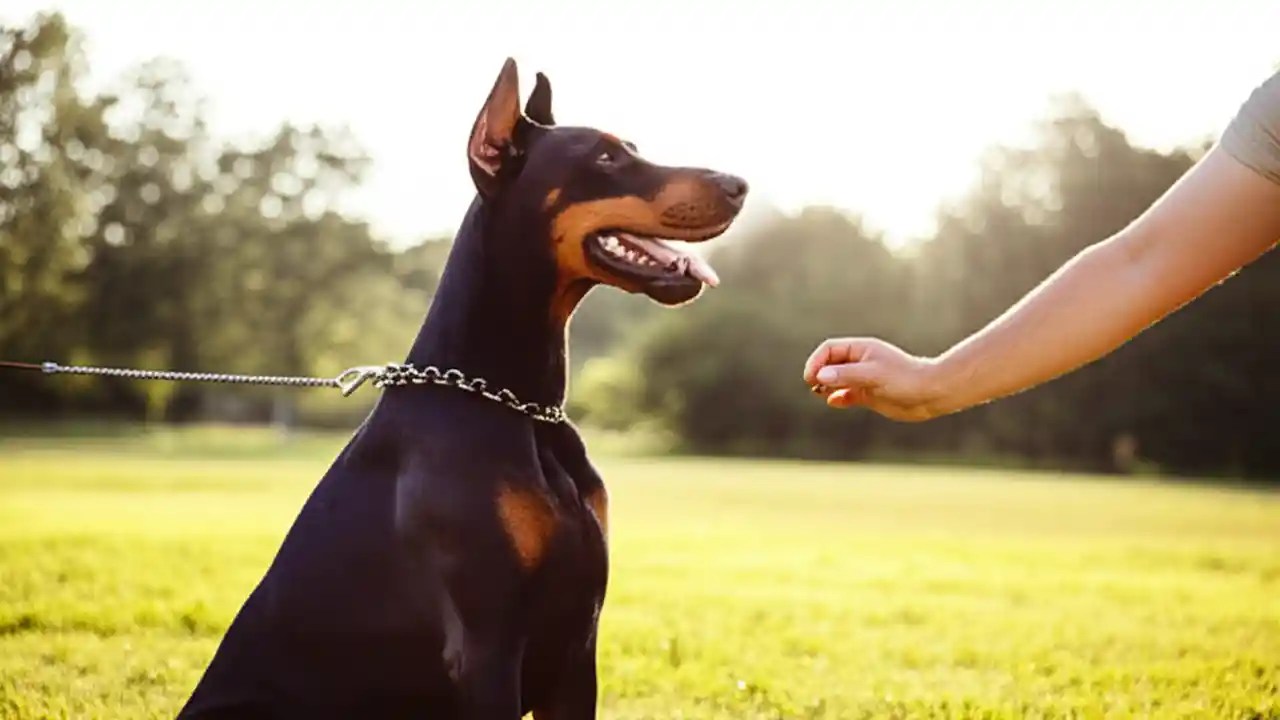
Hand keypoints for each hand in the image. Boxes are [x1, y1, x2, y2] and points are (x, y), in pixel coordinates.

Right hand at [802, 338, 949, 421]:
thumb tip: (819, 377)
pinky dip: (838, 398)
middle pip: (830, 364)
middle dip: (818, 374)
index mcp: (861, 349)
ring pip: (836, 380)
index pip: (829, 350)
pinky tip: (834, 402)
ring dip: (826, 387)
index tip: (811, 378)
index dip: (816, 362)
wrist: (931, 394)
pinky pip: (847, 395)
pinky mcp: (870, 395)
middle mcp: (861, 362)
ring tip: (820, 394)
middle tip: (814, 387)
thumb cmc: (904, 378)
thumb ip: (846, 375)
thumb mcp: (873, 374)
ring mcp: (865, 378)